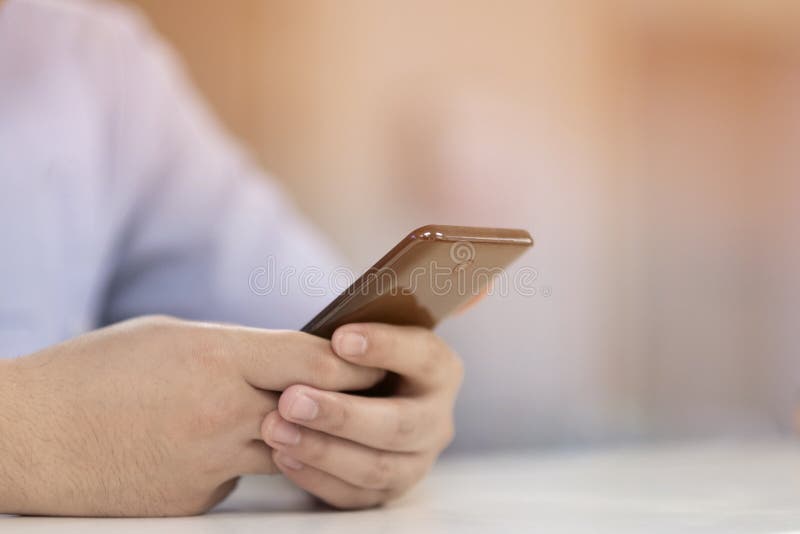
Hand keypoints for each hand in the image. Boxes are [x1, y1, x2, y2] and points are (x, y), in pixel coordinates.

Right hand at [0, 316, 382, 515]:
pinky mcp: (197, 501)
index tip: (380, 356)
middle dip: (348, 400)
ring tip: (314, 418)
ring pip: (287, 447)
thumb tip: (282, 363)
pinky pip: (241, 477)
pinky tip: (213, 447)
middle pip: (315, 406)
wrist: (27, 438)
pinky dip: (243, 461)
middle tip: (377, 392)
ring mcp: (211, 462)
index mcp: (216, 357)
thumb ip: (233, 350)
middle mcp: (223, 412)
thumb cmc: (93, 374)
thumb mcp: (168, 338)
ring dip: (303, 434)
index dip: (354, 358)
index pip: (313, 358)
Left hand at [261, 323, 462, 508]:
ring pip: (377, 467)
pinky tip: (283, 456)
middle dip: (342, 415)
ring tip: (276, 429)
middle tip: (292, 400)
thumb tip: (328, 340)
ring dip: (322, 450)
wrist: (364, 395)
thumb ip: (353, 338)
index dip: (385, 347)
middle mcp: (436, 419)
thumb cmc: (359, 358)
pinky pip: (354, 495)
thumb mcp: (366, 338)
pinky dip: (316, 478)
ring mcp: (417, 460)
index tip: (339, 338)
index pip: (423, 357)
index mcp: (439, 370)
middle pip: (399, 424)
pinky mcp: (389, 492)